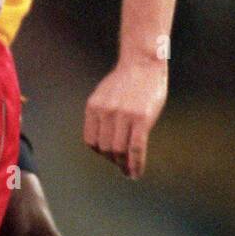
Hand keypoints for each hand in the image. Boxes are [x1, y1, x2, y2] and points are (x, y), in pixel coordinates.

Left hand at [84, 56, 167, 178]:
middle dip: (113, 160)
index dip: (100, 153)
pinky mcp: (141, 118)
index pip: (91, 141)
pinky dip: (136, 164)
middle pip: (105, 148)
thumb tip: (104, 143)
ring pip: (119, 151)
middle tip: (122, 167)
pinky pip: (136, 148)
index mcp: (93, 107)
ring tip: (129, 171)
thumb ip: (101, 117)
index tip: (109, 157)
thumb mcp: (104, 96)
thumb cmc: (126, 80)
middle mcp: (106, 112)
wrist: (143, 62)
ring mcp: (123, 115)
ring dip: (124, 165)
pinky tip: (136, 172)